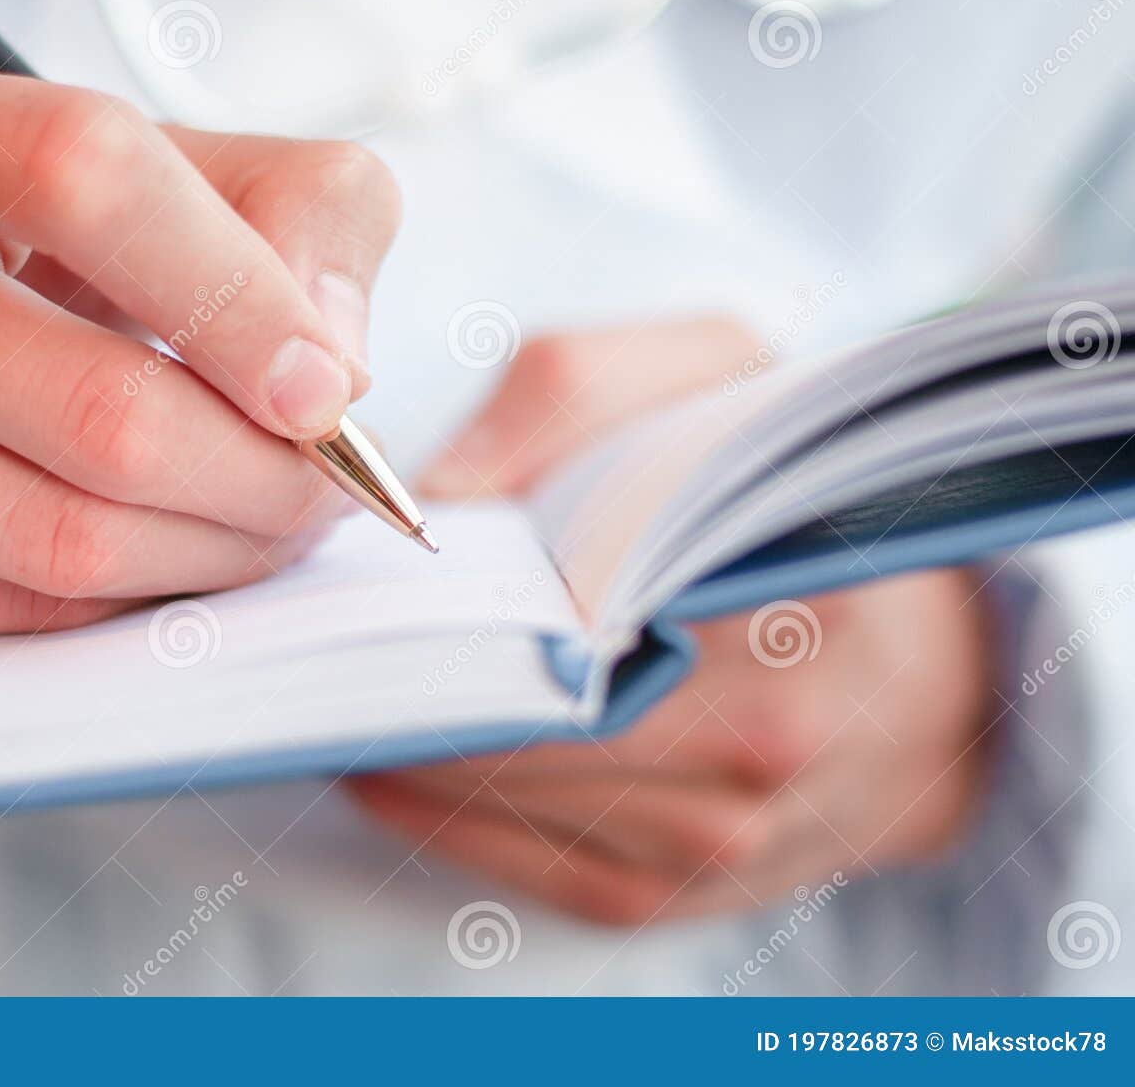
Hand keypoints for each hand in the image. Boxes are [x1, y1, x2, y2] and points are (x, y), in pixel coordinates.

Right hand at [0, 56, 400, 640]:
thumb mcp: (127, 182)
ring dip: (204, 554)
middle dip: (259, 475)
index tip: (327, 388)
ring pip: (56, 535)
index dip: (240, 297)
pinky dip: (107, 607)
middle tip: (318, 493)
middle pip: (96, 405)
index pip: (88, 175)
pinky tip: (143, 566)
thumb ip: (279, 215)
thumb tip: (329, 365)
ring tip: (255, 532)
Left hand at [348, 322, 994, 924]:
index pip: (580, 618)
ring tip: (353, 686)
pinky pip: (525, 866)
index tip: (375, 582)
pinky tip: (398, 760)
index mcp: (792, 597)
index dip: (459, 605)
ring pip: (510, 805)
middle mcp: (768, 739)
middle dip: (417, 682)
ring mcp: (723, 837)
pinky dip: (443, 813)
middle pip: (527, 726)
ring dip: (413, 751)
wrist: (936, 668)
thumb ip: (573, 392)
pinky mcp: (675, 893)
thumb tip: (433, 491)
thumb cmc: (805, 499)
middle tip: (333, 639)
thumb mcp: (718, 376)